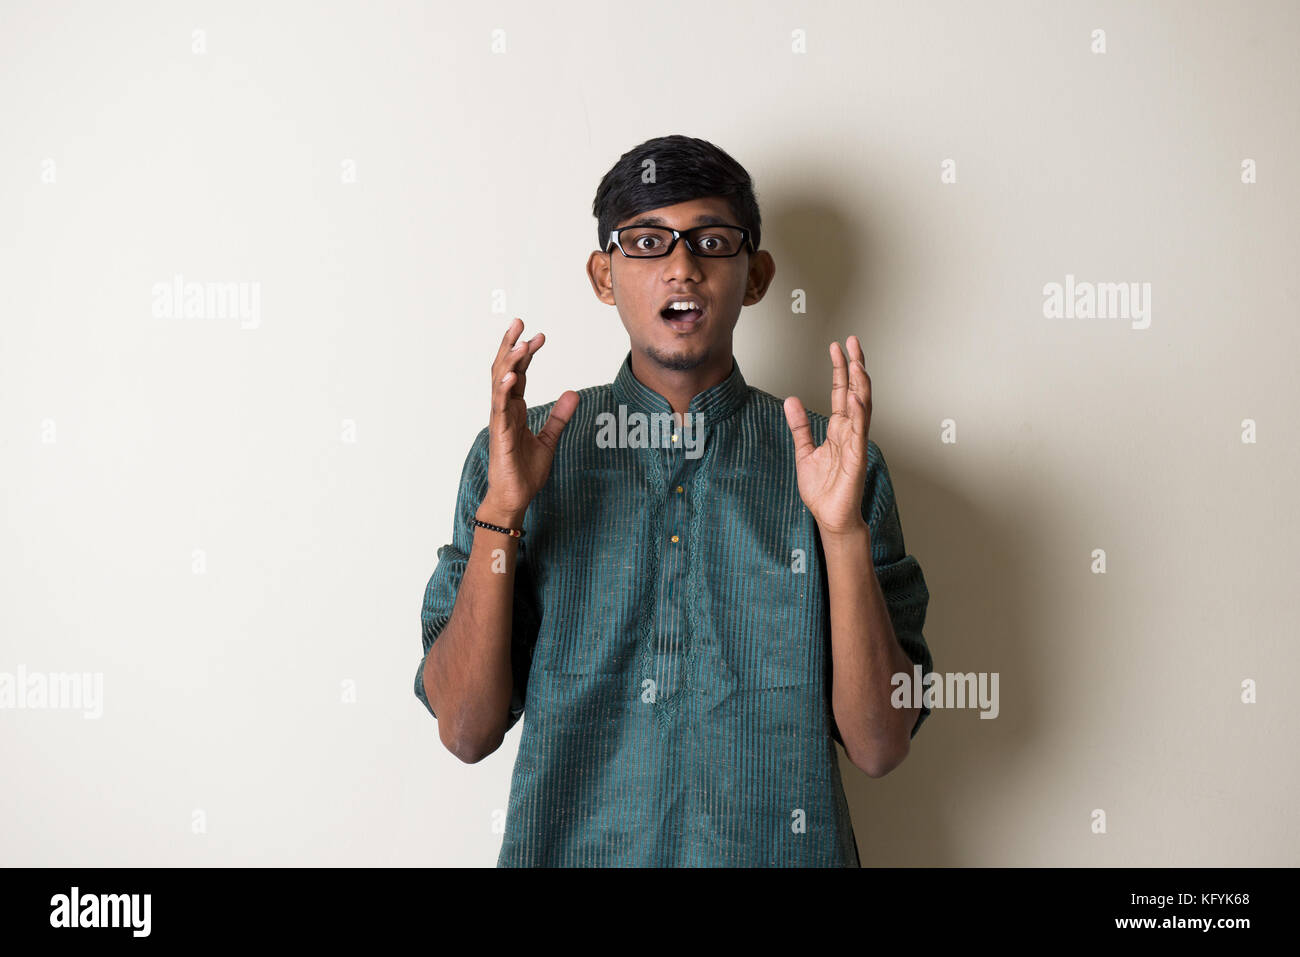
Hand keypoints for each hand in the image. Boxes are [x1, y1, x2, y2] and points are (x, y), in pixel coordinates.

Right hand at [482, 318, 578, 522]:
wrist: (515, 497)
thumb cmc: (525, 471)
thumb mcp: (549, 439)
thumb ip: (559, 416)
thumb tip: (573, 393)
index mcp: (514, 409)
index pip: (519, 374)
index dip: (527, 354)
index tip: (539, 335)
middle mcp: (504, 410)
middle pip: (504, 370)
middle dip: (510, 346)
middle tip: (519, 322)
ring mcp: (500, 421)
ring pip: (500, 384)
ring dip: (509, 362)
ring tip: (519, 343)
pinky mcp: (500, 435)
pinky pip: (500, 409)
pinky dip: (504, 391)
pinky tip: (511, 377)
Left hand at [783, 335, 871, 536]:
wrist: (830, 517)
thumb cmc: (823, 490)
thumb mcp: (804, 452)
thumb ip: (800, 426)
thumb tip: (791, 400)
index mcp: (839, 429)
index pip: (842, 392)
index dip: (840, 369)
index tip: (838, 347)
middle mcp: (850, 432)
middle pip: (856, 392)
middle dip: (855, 366)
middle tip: (852, 342)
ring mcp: (855, 444)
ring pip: (862, 408)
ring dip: (861, 384)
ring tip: (858, 362)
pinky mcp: (856, 458)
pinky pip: (858, 432)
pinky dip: (857, 413)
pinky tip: (855, 397)